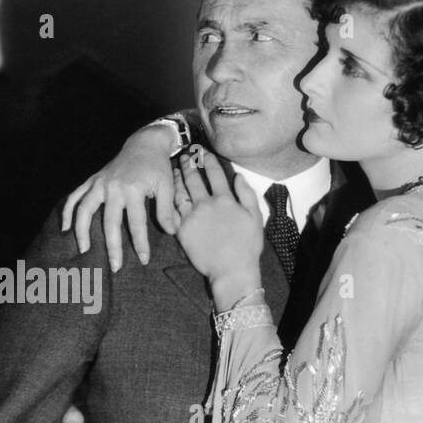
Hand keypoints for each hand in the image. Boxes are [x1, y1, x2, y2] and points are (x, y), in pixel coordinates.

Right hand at [61, 122, 181, 269]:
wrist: (144, 143)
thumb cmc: (157, 166)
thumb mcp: (167, 186)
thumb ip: (167, 210)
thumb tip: (170, 232)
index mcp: (133, 189)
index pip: (136, 223)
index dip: (140, 243)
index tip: (143, 260)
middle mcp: (113, 187)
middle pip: (109, 222)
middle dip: (112, 246)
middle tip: (115, 267)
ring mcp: (99, 183)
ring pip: (85, 210)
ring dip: (82, 231)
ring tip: (84, 251)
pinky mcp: (92, 180)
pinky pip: (75, 196)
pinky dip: (67, 211)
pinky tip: (65, 228)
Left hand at [173, 153, 263, 309]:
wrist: (231, 270)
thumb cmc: (247, 246)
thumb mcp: (255, 217)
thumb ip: (247, 194)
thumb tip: (238, 176)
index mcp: (225, 199)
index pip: (215, 174)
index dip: (208, 160)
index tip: (204, 152)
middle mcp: (206, 204)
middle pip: (194, 179)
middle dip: (189, 164)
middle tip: (185, 155)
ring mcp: (192, 217)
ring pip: (180, 192)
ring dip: (177, 178)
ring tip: (175, 169)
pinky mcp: (181, 230)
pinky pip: (172, 210)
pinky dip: (169, 198)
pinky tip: (167, 192)